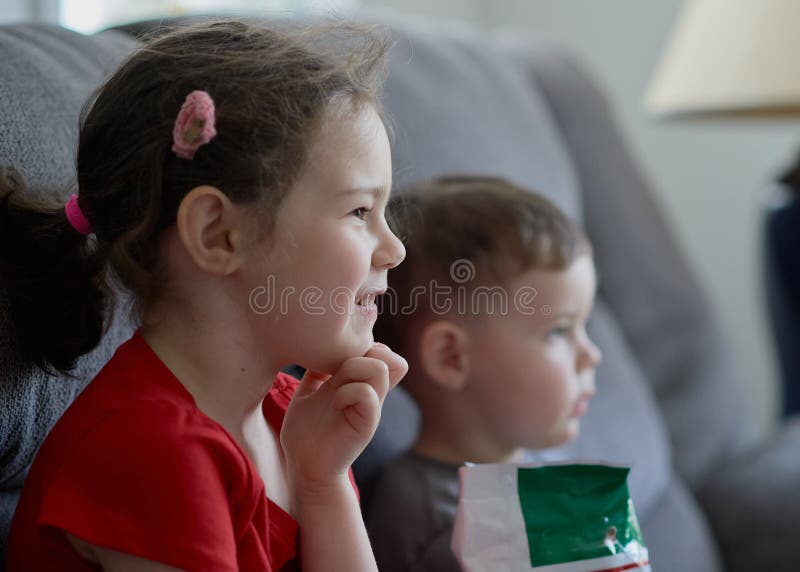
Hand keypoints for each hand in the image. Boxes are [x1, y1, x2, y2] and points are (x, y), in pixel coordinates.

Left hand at [281, 343, 407, 496]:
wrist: (304, 468)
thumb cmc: (305, 433)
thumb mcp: (310, 392)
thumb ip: (318, 371)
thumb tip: (316, 348)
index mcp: (360, 385)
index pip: (383, 353)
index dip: (363, 346)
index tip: (335, 359)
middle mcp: (371, 394)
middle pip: (387, 355)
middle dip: (358, 353)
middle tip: (335, 370)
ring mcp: (371, 409)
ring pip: (380, 368)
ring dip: (353, 369)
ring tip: (334, 386)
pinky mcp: (366, 425)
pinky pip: (368, 394)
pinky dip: (348, 392)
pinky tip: (334, 402)